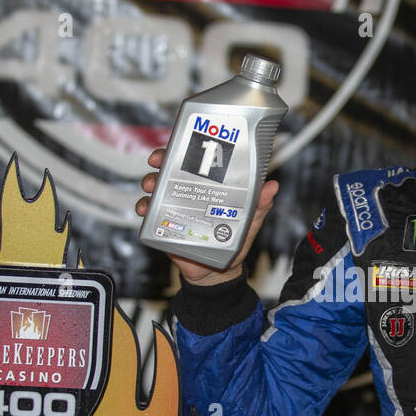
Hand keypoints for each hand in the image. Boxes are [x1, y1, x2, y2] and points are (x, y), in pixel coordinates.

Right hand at [135, 148, 280, 285]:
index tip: (177, 144)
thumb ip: (260, 204)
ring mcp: (172, 208)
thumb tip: (272, 186)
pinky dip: (143, 208)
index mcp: (206, 186)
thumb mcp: (250, 220)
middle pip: (168, 169)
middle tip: (157, 162)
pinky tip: (144, 209)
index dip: (183, 149)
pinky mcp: (163, 226)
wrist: (219, 272)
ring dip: (149, 183)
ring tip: (151, 186)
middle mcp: (187, 192)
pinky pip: (148, 214)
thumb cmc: (234, 240)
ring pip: (155, 188)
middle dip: (159, 162)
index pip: (193, 160)